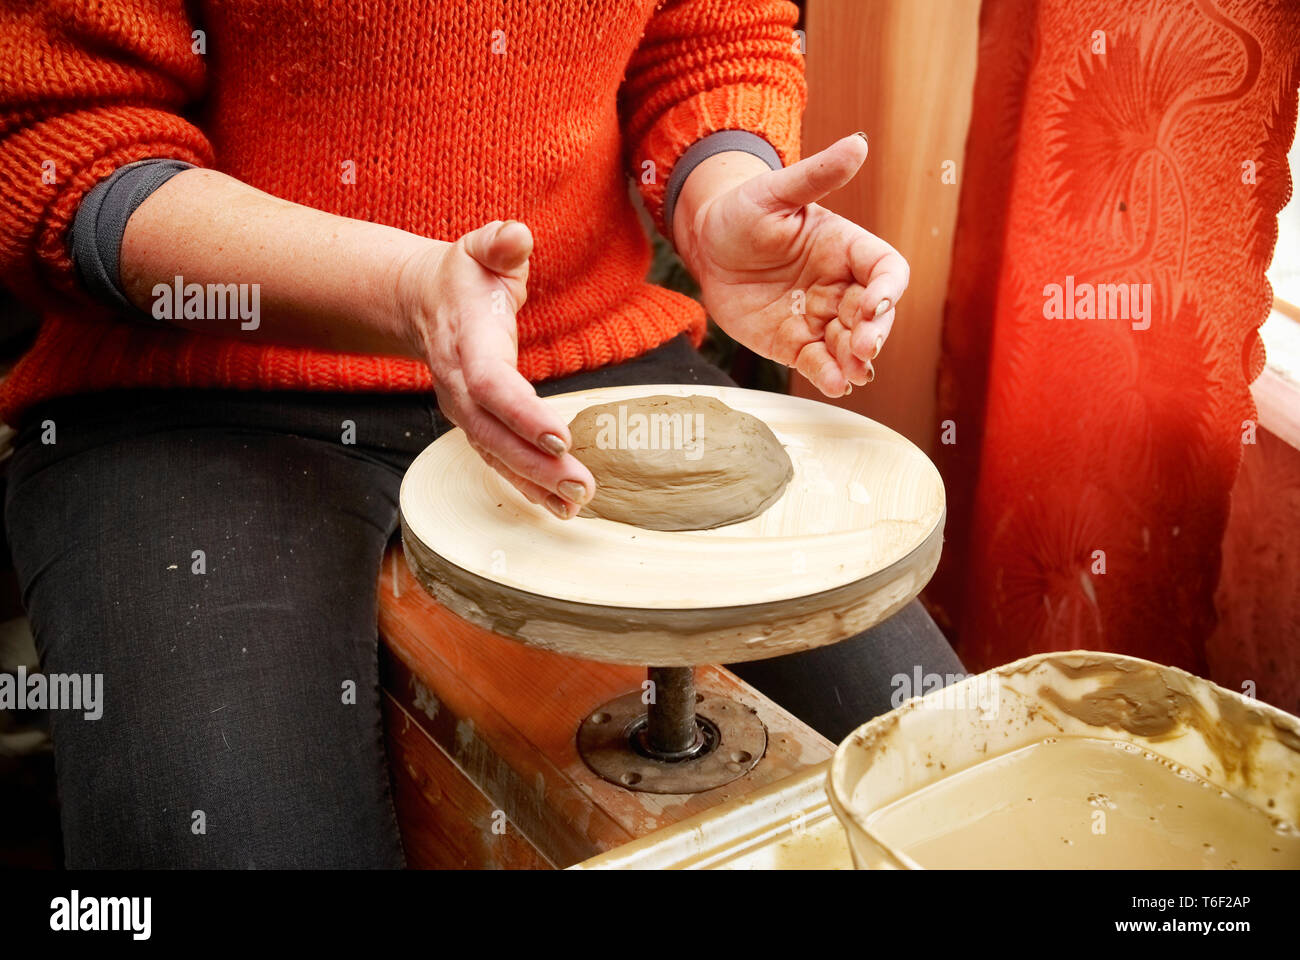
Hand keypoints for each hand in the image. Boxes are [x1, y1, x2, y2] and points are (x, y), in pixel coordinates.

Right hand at [396, 220, 593, 518]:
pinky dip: (527, 486)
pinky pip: (498, 461)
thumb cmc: (465, 276)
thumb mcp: (481, 248)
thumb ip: (499, 244)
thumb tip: (516, 237)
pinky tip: (559, 506)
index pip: (493, 385)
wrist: (421, 303)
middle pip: (495, 434)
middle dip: (536, 464)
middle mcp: (461, 386)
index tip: (561, 435)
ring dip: (536, 484)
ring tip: (576, 504)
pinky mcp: (475, 425)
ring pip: (496, 455)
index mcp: (467, 344)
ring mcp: (464, 410)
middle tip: (582, 485)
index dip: (523, 412)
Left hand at [675, 134, 908, 396]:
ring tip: (855, 373)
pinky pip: (820, 364)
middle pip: (876, 315)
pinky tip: (835, 385)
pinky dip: (829, 376)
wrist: (707, 246)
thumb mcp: (776, 191)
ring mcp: (820, 318)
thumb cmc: (743, 211)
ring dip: (857, 361)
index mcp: (846, 248)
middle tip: (865, 348)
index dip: (889, 287)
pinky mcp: (795, 344)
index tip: (876, 302)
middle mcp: (840, 286)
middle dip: (876, 333)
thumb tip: (858, 143)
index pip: (885, 269)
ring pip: (851, 345)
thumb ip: (817, 175)